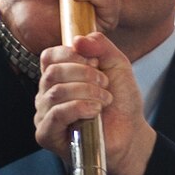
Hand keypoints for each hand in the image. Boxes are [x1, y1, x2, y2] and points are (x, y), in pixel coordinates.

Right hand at [36, 32, 157, 174]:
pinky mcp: (46, 134)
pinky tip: (94, 112)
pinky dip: (78, 109)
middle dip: (84, 75)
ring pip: (55, 93)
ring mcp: (44, 114)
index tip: (95, 63)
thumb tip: (77, 40)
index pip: (49, 56)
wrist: (130, 134)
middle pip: (53, 73)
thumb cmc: (121, 102)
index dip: (72, 55)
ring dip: (86, 93)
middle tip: (104, 84)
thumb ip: (101, 46)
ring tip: (104, 100)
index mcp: (59, 76)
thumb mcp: (117, 65)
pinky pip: (56, 114)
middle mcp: (47, 93)